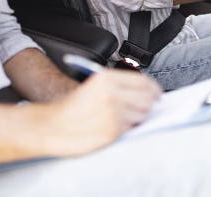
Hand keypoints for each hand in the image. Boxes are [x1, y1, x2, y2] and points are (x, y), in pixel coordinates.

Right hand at [43, 70, 161, 156]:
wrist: (53, 126)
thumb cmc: (71, 108)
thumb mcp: (93, 85)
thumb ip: (117, 85)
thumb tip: (146, 92)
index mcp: (106, 79)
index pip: (143, 81)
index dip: (153, 88)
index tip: (156, 93)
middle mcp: (112, 94)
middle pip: (148, 98)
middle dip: (149, 103)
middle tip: (144, 106)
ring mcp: (114, 114)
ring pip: (143, 114)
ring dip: (139, 116)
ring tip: (125, 117)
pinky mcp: (113, 131)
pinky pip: (132, 128)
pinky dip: (129, 128)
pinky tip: (116, 125)